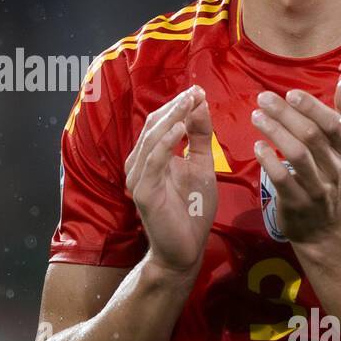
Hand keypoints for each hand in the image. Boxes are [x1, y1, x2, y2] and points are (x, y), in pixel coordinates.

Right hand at [124, 85, 218, 277]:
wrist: (185, 250)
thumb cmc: (192, 210)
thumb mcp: (201, 166)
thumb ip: (200, 137)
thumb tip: (200, 105)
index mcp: (150, 158)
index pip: (159, 123)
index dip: (177, 106)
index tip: (198, 90)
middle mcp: (139, 165)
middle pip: (153, 126)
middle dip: (175, 107)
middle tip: (195, 92)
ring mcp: (139, 179)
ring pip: (151, 139)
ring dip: (172, 118)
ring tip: (190, 103)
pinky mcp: (144, 193)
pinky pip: (153, 161)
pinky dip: (166, 142)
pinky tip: (181, 128)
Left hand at [251, 78, 340, 244]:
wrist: (326, 230)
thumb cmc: (332, 180)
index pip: (333, 124)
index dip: (312, 107)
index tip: (291, 93)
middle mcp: (335, 168)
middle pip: (311, 135)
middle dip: (286, 114)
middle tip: (263, 98)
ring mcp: (317, 187)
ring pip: (296, 154)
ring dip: (274, 132)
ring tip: (256, 116)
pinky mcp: (297, 202)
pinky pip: (283, 178)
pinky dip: (268, 160)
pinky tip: (257, 146)